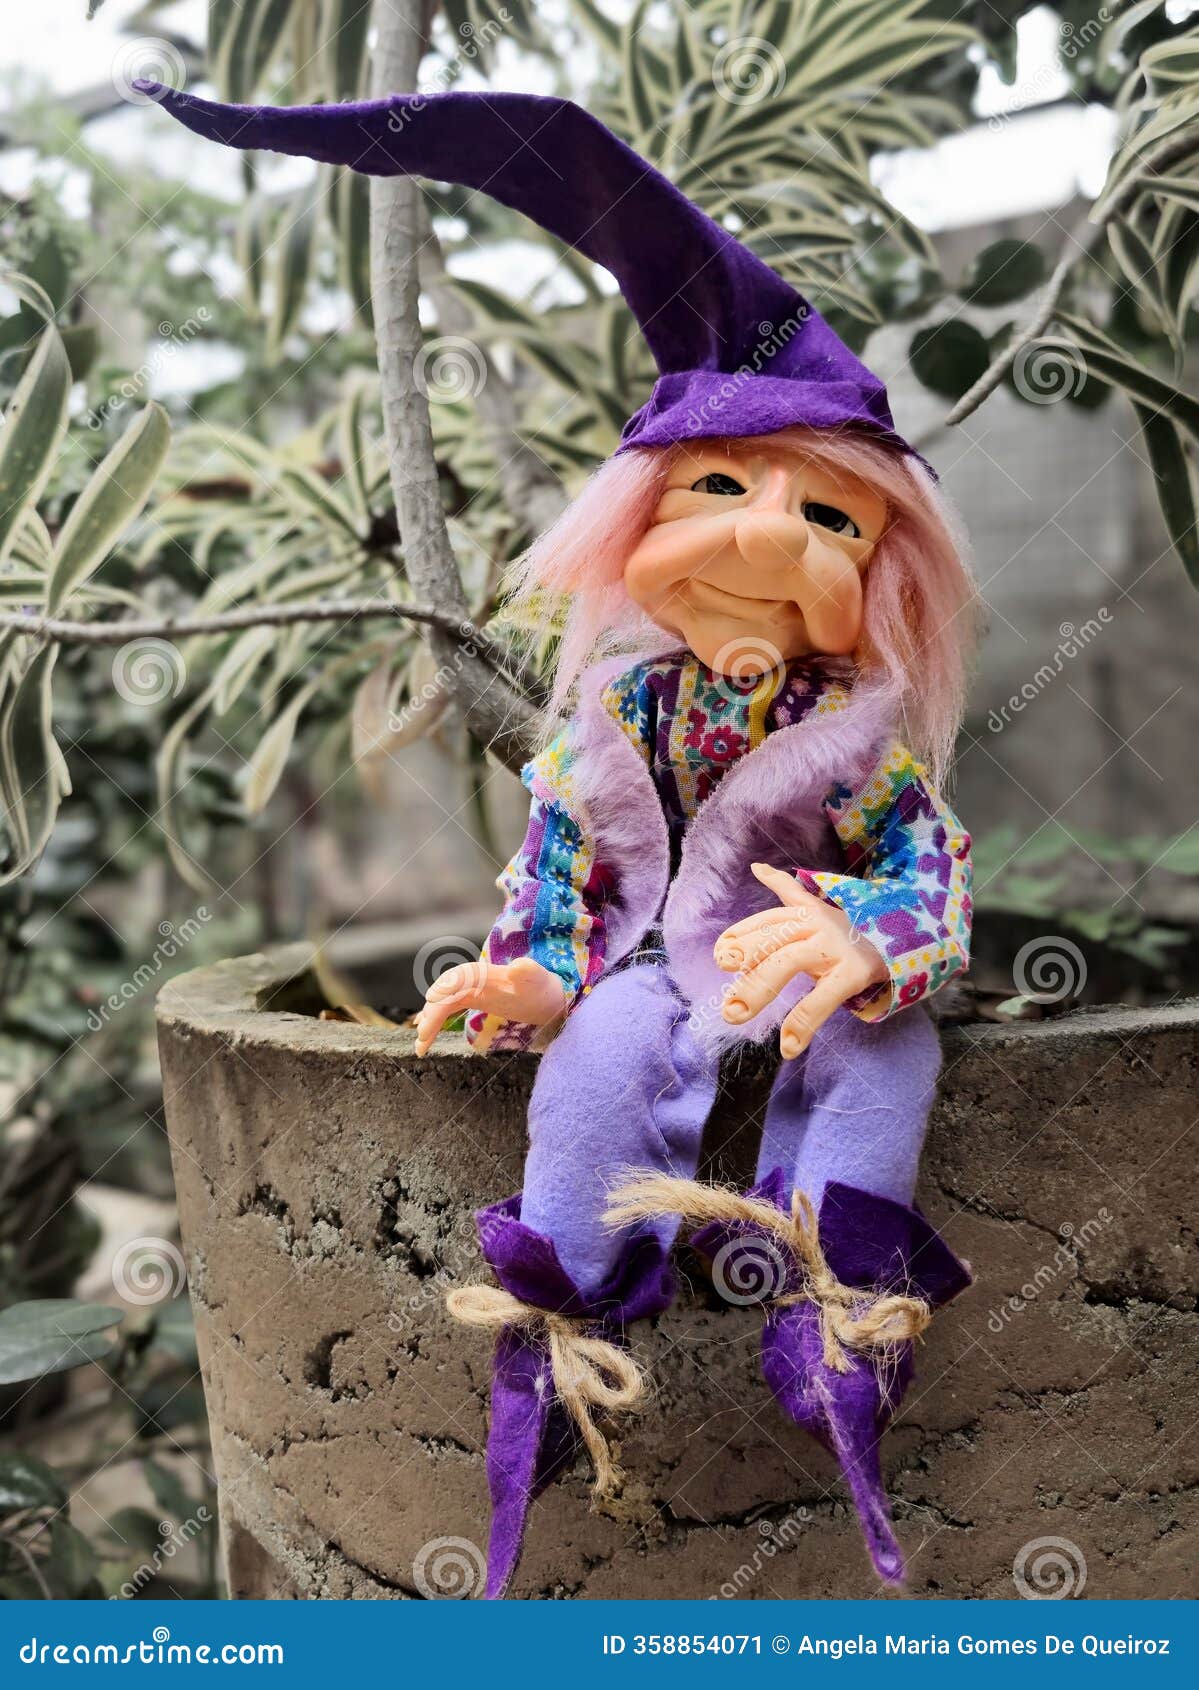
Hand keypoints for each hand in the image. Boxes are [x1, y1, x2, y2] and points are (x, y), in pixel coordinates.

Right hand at [413, 956, 568, 1055]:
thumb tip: (520, 966)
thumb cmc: (542, 988)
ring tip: (420, 1047)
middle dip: (432, 1013)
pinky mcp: (471, 1001)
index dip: (444, 987)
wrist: (548, 996)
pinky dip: (435, 1023)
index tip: (431, 1002)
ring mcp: (471, 991)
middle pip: (446, 993)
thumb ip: (529, 972)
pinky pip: (447, 1010)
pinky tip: (425, 1037)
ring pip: (443, 1004)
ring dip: (430, 1023)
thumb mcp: (538, 979)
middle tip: (423, 1036)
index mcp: (486, 972)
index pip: (460, 976)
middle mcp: (474, 980)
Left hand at [714, 862, 887, 1059]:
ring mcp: (833, 947)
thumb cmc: (853, 926)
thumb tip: (757, 868)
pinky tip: (788, 1047)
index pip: (762, 922)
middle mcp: (814, 925)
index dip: (738, 937)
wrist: (910, 930)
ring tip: (734, 1014)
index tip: (719, 954)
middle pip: (770, 941)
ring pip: (787, 963)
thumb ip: (787, 890)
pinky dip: (803, 1023)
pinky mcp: (854, 971)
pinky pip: (822, 998)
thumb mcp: (819, 907)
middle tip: (715, 980)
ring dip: (757, 988)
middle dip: (741, 961)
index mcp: (802, 913)